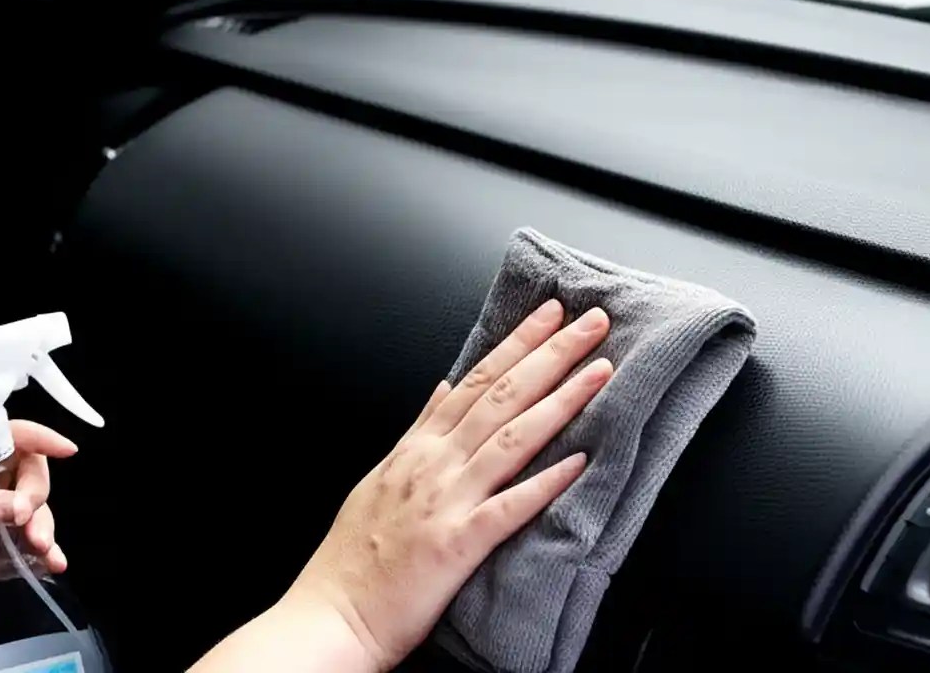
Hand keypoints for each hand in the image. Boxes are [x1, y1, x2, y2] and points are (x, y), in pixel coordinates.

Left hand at [0, 420, 77, 626]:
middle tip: (30, 522)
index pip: (2, 440)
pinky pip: (26, 544)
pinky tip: (53, 562)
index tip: (65, 450)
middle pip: (26, 476)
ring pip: (31, 511)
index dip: (37, 439)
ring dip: (43, 527)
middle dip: (37, 496)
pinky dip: (43, 552)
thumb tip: (17, 504)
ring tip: (43, 549)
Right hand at [290, 300, 610, 670]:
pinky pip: (508, 508)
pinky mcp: (457, 544)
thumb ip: (418, 431)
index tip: (550, 315)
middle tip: (591, 322)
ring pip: (511, 438)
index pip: (478, 379)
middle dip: (550, 353)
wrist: (330, 615)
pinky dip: (544, 483)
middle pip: (502, 395)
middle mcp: (434, 465)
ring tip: (599, 371)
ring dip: (560, 400)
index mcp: (418, 448)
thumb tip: (444, 390)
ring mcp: (446, 501)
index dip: (518, 343)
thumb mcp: (380, 475)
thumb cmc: (353, 557)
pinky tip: (580, 461)